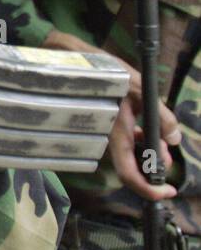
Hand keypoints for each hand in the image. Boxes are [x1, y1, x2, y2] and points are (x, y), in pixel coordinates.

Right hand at [43, 30, 181, 199]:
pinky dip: (139, 140)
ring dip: (148, 152)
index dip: (147, 189)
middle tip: (168, 155)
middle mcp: (108, 138)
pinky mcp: (106, 123)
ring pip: (129, 154)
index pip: (129, 174)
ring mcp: (106, 131)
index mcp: (115, 134)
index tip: (167, 191)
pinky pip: (124, 141)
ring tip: (162, 140)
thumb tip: (174, 138)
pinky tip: (145, 128)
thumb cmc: (105, 72)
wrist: (74, 58)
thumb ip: (161, 115)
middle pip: (131, 168)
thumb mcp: (141, 90)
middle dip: (153, 167)